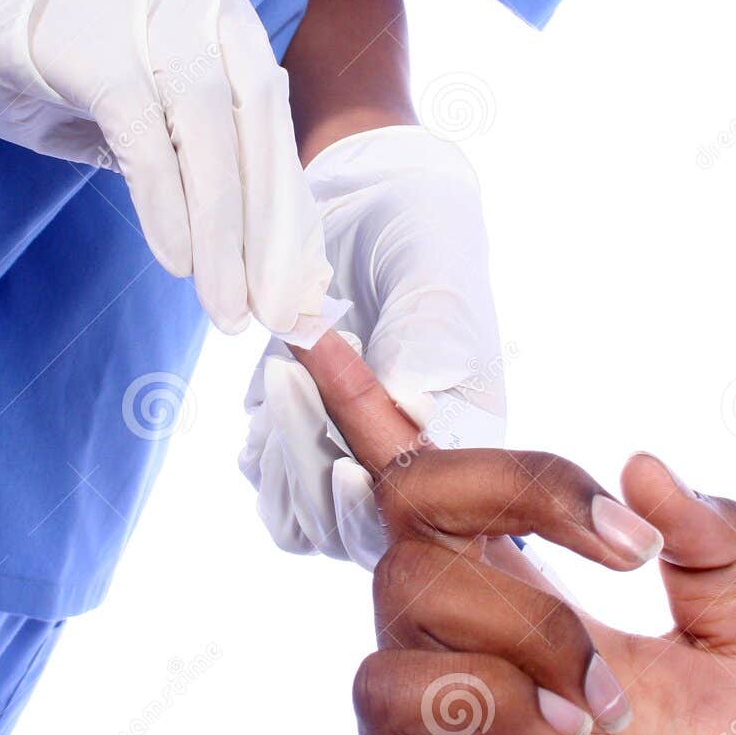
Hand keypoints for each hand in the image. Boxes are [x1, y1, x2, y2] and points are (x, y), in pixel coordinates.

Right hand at [0, 0, 329, 333]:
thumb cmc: (39, 77)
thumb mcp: (140, 114)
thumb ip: (205, 161)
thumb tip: (274, 259)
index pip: (268, 109)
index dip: (287, 203)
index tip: (298, 285)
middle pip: (252, 115)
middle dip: (267, 225)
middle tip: (270, 311)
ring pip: (205, 126)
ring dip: (221, 230)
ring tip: (224, 304)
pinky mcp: (80, 30)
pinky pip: (141, 130)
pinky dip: (164, 203)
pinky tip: (175, 261)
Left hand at [241, 125, 504, 562]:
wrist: (362, 204)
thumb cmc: (416, 232)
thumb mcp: (434, 273)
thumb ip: (430, 340)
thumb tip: (412, 414)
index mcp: (470, 433)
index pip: (432, 509)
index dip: (386, 506)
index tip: (345, 466)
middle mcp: (418, 466)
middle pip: (360, 530)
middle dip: (316, 470)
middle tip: (291, 378)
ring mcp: (360, 464)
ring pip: (310, 521)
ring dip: (285, 461)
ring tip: (281, 374)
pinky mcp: (308, 451)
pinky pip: (277, 494)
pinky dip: (265, 455)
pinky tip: (270, 395)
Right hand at [356, 447, 735, 734]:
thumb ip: (715, 560)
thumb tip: (648, 465)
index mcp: (532, 603)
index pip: (443, 490)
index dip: (381, 412)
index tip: (330, 337)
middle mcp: (465, 644)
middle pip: (419, 504)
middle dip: (513, 487)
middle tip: (612, 542)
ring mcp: (429, 716)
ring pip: (414, 586)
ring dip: (530, 622)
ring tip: (609, 707)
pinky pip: (395, 692)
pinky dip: (483, 689)